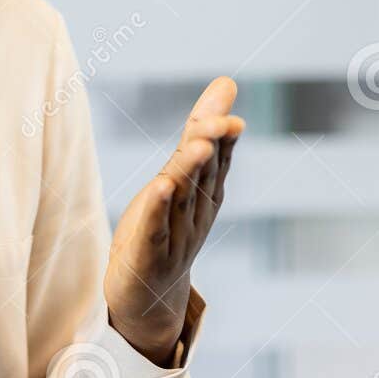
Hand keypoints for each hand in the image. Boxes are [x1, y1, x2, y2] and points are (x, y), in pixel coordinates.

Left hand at [104, 76, 242, 364]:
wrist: (148, 295)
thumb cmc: (167, 225)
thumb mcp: (182, 173)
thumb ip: (201, 130)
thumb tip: (227, 81)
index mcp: (205, 194)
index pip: (217, 159)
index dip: (223, 136)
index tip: (230, 109)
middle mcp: (195, 214)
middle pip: (203, 175)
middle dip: (213, 147)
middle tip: (223, 122)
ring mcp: (175, 237)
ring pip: (183, 199)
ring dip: (191, 171)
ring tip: (197, 145)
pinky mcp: (149, 255)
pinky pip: (156, 229)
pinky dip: (160, 209)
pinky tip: (162, 187)